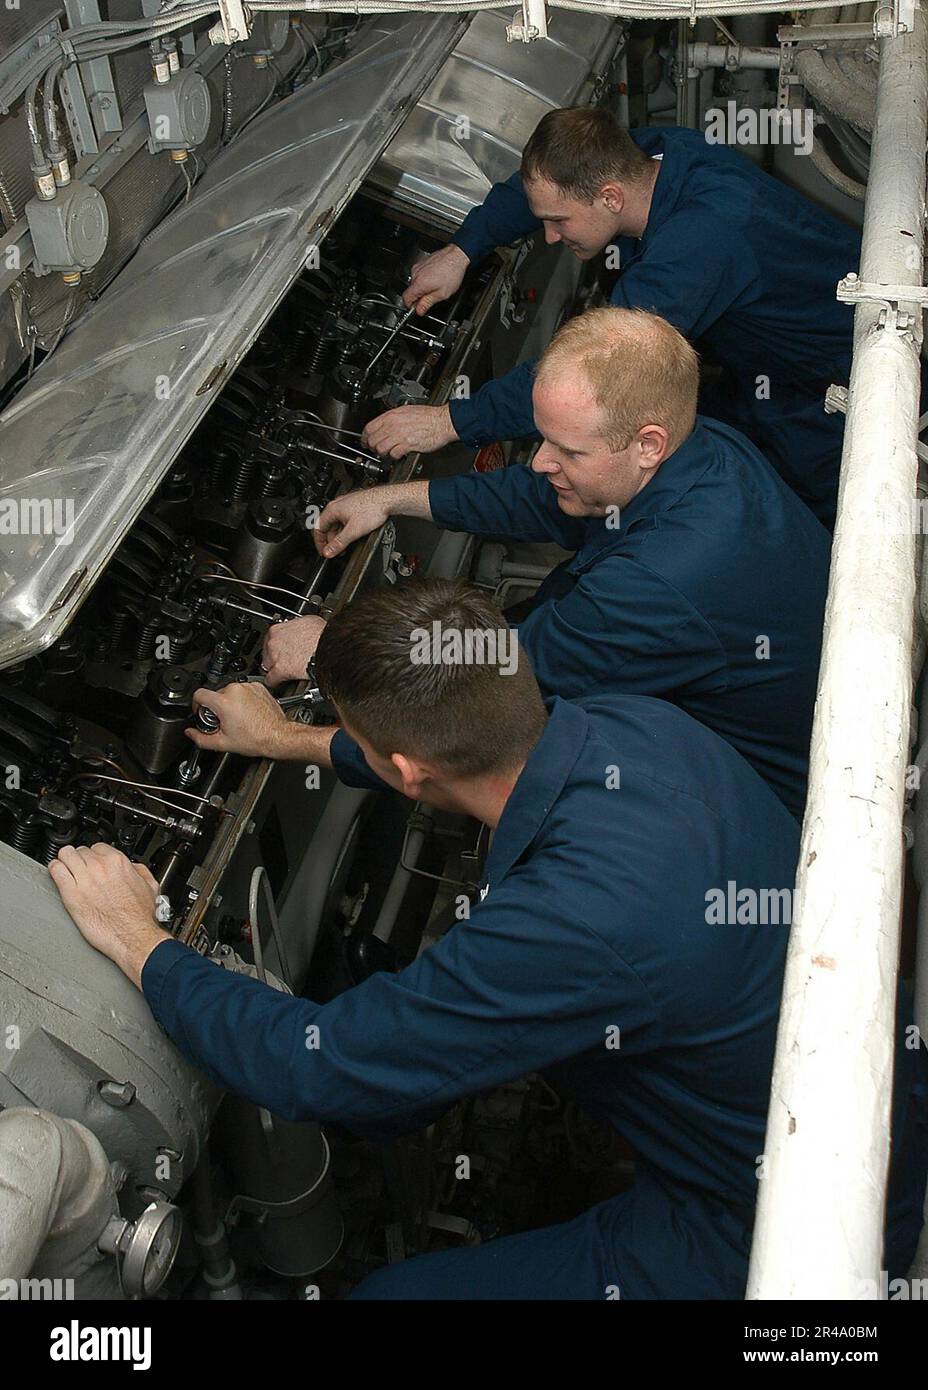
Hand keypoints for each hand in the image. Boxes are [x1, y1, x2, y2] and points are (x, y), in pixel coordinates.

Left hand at [49, 845, 169, 987]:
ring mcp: (84, 880)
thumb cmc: (140, 917)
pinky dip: (54, 869)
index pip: (97, 847)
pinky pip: (56, 871)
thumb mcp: (149, 887)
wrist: (133, 936)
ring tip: (65, 867)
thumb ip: (139, 871)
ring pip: (66, 855)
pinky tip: (57, 872)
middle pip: (80, 851)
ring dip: (64, 860)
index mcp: (118, 863)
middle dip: (80, 859)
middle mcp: (100, 867)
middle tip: (79, 868)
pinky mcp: (71, 895)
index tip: (92, 862)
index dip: (94, 855)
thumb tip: (133, 868)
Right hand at [187, 682, 290, 758]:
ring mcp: (248, 687)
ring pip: (230, 691)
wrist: (277, 735)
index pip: (199, 694)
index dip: (196, 704)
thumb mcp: (223, 743)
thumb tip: (190, 733)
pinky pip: (243, 690)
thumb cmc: (256, 738)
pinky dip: (242, 699)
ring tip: (237, 717)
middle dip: (216, 707)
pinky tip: (247, 712)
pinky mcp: (258, 686)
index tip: (201, 712)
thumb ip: (201, 738)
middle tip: (223, 721)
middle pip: (215, 694)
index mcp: (224, 702)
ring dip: (230, 702)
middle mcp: (236, 690)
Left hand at [262, 615, 326, 687]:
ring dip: (274, 668)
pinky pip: (271, 680)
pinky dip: (274, 682)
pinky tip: (277, 683)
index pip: (270, 638)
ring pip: (267, 665)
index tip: (282, 646)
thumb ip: (298, 626)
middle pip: (267, 651)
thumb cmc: (322, 635)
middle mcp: (273, 641)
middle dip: (275, 655)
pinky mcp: (280, 671)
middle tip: (286, 658)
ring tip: (282, 671)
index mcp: (278, 629)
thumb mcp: (308, 622)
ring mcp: (274, 656)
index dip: (278, 643)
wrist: (327, 647)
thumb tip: (301, 629)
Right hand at [314, 488, 389, 557]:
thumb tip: (328, 551)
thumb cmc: (372, 508)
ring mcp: (346, 506)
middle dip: (331, 541)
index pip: (318, 528)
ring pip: (337, 524)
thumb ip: (339, 543)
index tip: (324, 551)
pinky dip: (346, 530)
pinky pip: (345, 520)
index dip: (320, 543)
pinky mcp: (355, 507)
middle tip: (336, 552)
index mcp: (332, 509)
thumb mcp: (353, 531)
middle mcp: (337, 505)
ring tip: (345, 546)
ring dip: (339, 536)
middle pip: (328, 527)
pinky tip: (353, 536)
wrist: (387, 500)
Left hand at [362, 404, 457, 460]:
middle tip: (375, 450)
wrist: (442, 421)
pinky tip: (397, 454)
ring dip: (382, 453)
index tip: (366, 441)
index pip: (369, 427)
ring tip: (387, 453)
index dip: (365, 437)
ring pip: (380, 448)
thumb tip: (385, 425)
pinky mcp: (407, 445)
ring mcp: (399, 435)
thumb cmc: (428, 416)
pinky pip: (393, 454)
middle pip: (372, 439)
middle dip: (372, 447)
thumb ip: (393, 418)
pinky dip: (393, 456)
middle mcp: (393, 425)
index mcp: (391, 415)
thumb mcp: (406, 411)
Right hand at [403, 245, 469, 314]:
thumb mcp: (442, 294)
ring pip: (415, 282)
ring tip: (436, 285)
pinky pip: (419, 274)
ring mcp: (418, 266)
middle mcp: (416, 273)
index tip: (416, 308)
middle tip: (432, 297)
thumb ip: (428, 303)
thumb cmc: (452, 272)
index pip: (406, 298)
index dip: (410, 305)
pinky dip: (425, 278)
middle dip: (419, 296)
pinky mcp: (421, 262)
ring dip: (422, 287)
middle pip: (411, 290)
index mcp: (419, 283)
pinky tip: (435, 278)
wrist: (456, 256)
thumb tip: (419, 310)